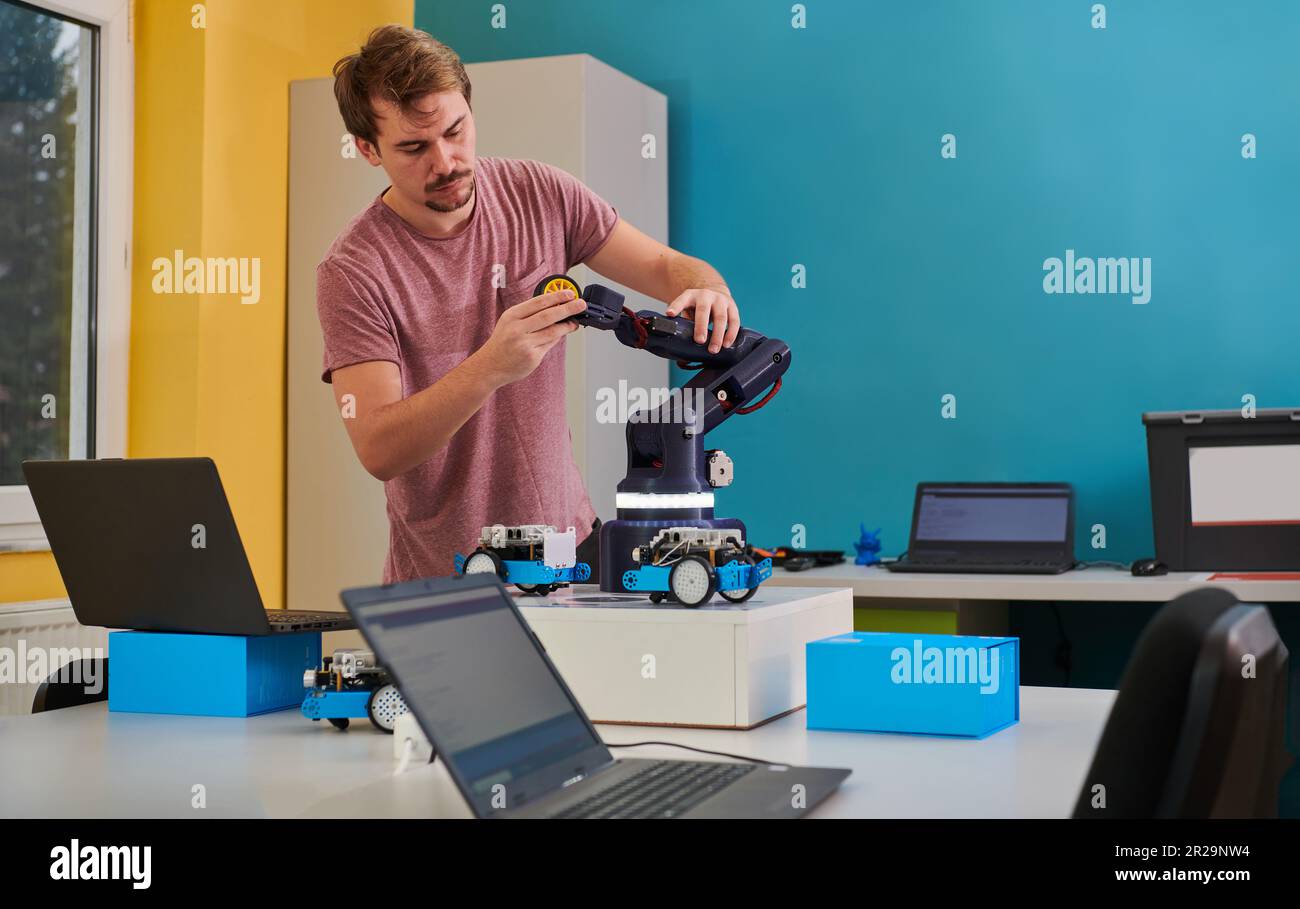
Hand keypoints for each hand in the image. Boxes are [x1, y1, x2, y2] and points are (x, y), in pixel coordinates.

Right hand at [471, 288, 585, 386]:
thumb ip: (529, 314)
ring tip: (574, 322)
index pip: (538, 303)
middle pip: (548, 316)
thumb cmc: (502, 342)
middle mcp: (518, 329)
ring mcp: (525, 344)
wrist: (490, 366)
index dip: (556, 297)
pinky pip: (549, 344)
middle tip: (581, 304)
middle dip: (568, 308)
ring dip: (567, 326)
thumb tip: (555, 306)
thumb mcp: (509, 322)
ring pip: (553, 332)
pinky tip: (560, 335)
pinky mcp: (532, 357)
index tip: (570, 294)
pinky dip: (556, 338)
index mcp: (512, 316)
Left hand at [665, 287, 739, 353]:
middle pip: (703, 310)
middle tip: (699, 341)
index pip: (682, 300)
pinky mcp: (732, 307)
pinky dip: (731, 334)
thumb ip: (684, 321)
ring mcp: (721, 300)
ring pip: (721, 317)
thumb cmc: (698, 306)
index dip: (676, 306)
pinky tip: (726, 344)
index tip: (670, 314)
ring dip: (718, 335)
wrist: (715, 292)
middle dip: (701, 327)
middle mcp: (706, 295)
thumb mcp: (688, 308)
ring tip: (714, 349)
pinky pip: (734, 321)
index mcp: (691, 295)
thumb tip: (679, 344)